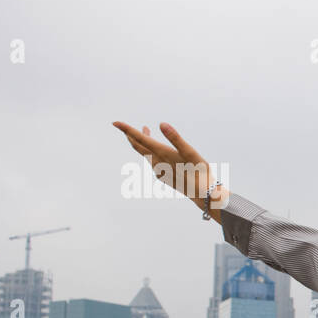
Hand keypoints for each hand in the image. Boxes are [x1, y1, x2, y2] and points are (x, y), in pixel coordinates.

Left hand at [112, 121, 228, 218]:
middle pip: (138, 147)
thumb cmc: (200, 172)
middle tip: (127, 126)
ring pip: (145, 154)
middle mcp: (156, 163)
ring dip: (143, 143)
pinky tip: (158, 152)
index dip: (126, 129)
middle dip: (132, 135)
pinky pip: (152, 162)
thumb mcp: (190, 152)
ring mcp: (159, 171)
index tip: (115, 122)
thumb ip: (175, 138)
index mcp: (161, 154)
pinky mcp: (163, 177)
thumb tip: (161, 124)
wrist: (203, 194)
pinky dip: (151, 152)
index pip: (139, 139)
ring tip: (147, 132)